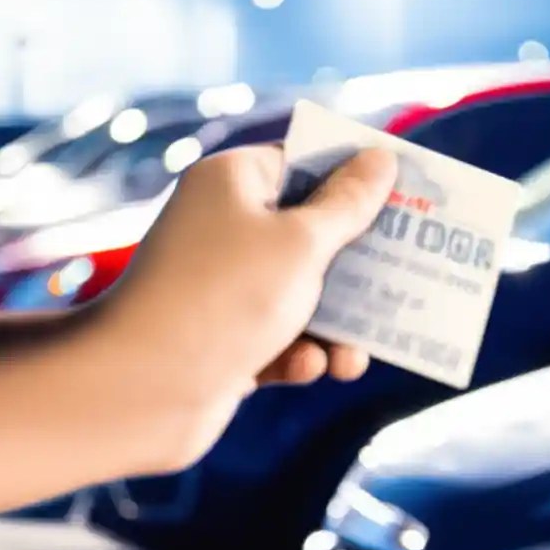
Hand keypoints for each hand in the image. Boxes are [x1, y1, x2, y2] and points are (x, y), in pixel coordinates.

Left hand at [100, 145, 395, 464]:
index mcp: (234, 183)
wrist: (141, 389)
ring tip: (353, 357)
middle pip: (312, 234)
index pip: (305, 164)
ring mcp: (221, 287)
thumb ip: (348, 205)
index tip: (408, 199)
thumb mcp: (302, 244)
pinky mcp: (222, 340)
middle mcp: (224, 227)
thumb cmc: (224, 298)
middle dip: (357, 266)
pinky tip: (303, 368)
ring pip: (303, 296)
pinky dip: (298, 355)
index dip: (356, 179)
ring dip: (336, 326)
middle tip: (409, 280)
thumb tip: (379, 159)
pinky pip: (279, 339)